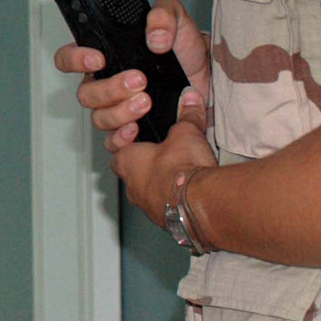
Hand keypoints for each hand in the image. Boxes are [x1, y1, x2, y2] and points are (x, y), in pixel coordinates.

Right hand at [53, 0, 211, 152]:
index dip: (74, 59)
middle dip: (111, 89)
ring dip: (121, 111)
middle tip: (139, 80)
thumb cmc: (184, 49)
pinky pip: (112, 142)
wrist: (205, 77)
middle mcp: (104, 83)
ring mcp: (116, 108)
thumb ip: (164, 16)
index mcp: (105, 55)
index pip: (69, 57)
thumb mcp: (177, 20)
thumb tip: (154, 37)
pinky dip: (122, 137)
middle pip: (86, 93)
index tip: (98, 58)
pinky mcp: (132, 129)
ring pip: (99, 118)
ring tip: (147, 102)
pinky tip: (138, 127)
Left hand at [113, 88, 216, 230]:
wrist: (200, 204)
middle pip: (132, 172)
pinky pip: (164, 208)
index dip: (131, 139)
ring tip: (181, 175)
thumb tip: (191, 98)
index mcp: (126, 162)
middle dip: (148, 164)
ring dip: (161, 185)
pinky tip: (189, 195)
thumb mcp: (186, 132)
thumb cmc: (183, 169)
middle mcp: (131, 187)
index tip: (146, 136)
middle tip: (167, 156)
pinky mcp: (164, 222)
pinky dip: (173, 201)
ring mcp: (146, 207)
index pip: (119, 147)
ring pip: (147, 192)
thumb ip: (187, 114)